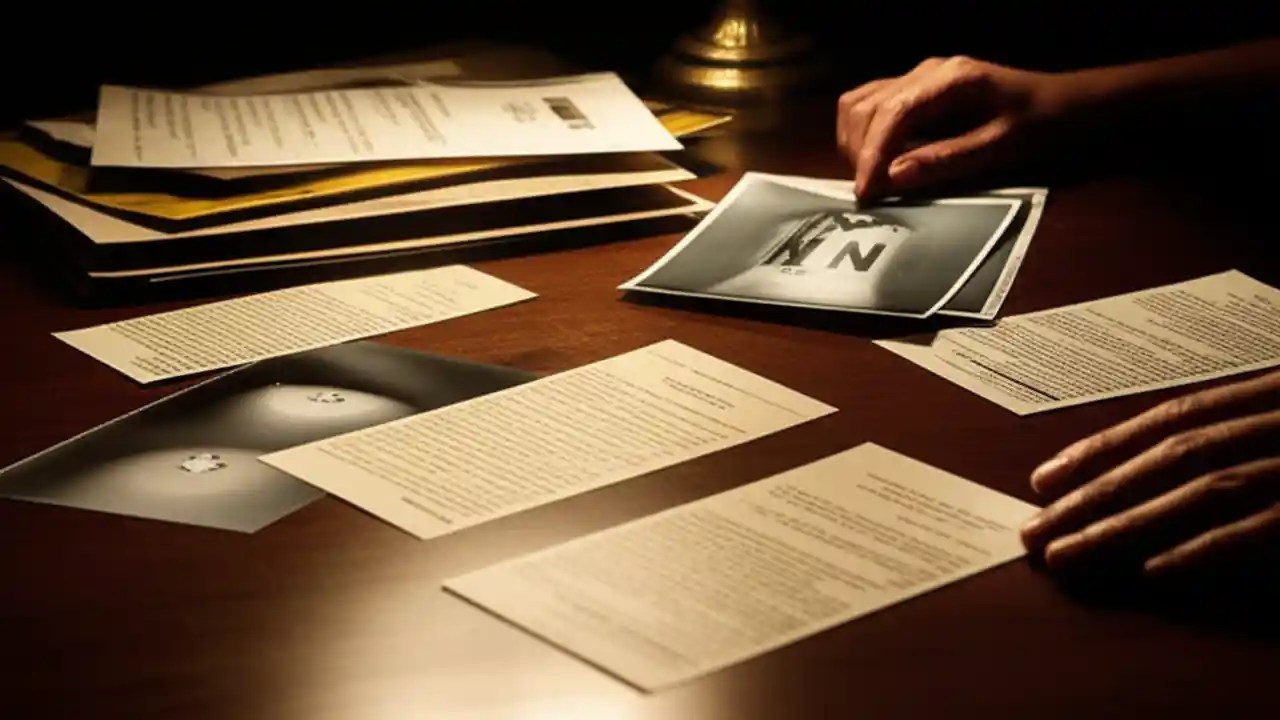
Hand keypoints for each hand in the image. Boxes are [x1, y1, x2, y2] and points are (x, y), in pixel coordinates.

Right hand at [836, 56, 1070, 200]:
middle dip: (860, 151)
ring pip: (859, 103)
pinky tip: (877, 160)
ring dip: (855, 142)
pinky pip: (870, 105)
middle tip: (871, 193)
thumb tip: (893, 177)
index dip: (872, 153)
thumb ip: (946, 160)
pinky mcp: (914, 90)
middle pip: (866, 106)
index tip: (865, 192)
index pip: (893, 112)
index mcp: (951, 78)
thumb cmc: (1040, 124)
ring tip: (871, 178)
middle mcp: (926, 71)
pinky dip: (862, 134)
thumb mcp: (1001, 147)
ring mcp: (917, 77)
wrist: (1064, 103)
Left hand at [1020, 370, 1279, 583]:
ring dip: (1127, 525)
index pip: (1173, 418)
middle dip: (1096, 494)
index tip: (1044, 479)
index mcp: (1273, 396)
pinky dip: (1204, 549)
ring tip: (1067, 554)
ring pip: (1203, 490)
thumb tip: (1154, 474)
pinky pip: (1260, 529)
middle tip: (1035, 531)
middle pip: (1172, 456)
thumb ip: (1241, 436)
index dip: (1104, 447)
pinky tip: (1153, 572)